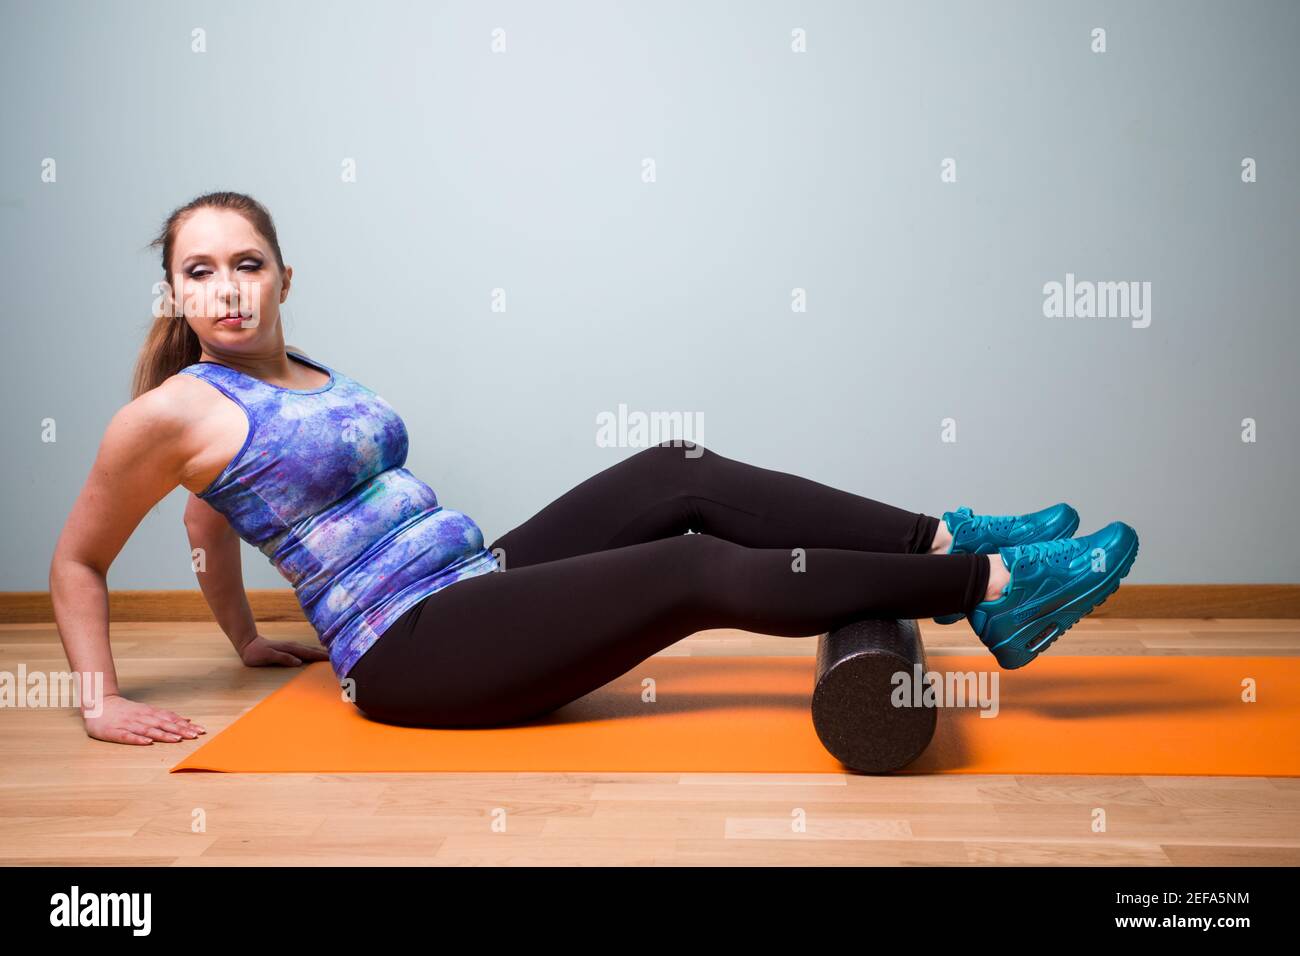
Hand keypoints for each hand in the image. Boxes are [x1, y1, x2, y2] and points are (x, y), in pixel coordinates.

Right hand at [84, 695, 206, 745]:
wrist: (99, 704)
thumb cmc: (126, 710)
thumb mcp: (148, 710)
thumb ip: (165, 716)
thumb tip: (186, 720)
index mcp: (150, 713)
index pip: (171, 719)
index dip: (185, 725)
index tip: (200, 730)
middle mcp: (142, 717)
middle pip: (163, 724)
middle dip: (180, 730)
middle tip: (195, 735)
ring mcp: (128, 724)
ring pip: (148, 730)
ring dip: (163, 735)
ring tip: (177, 739)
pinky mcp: (115, 732)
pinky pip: (127, 736)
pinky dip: (138, 739)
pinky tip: (147, 743)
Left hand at [238, 633, 329, 666]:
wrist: (248, 644)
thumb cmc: (256, 652)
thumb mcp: (268, 656)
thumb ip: (283, 658)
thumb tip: (298, 662)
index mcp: (291, 649)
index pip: (309, 653)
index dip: (321, 656)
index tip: (332, 660)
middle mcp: (293, 646)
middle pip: (312, 650)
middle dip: (324, 654)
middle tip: (338, 658)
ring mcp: (291, 647)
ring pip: (309, 650)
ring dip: (319, 653)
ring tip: (330, 657)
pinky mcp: (289, 649)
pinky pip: (304, 651)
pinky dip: (312, 652)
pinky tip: (314, 655)